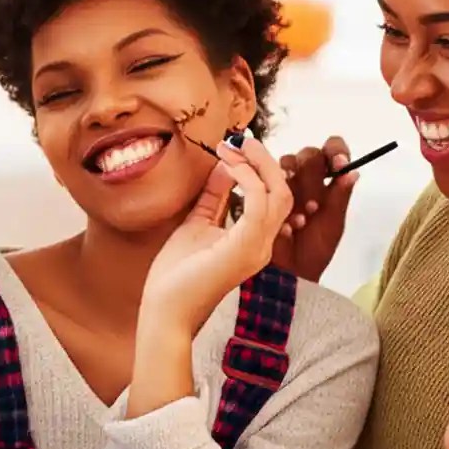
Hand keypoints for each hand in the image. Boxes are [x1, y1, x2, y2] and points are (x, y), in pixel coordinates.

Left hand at [142, 137, 293, 334]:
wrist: (165, 309)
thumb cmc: (177, 274)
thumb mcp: (198, 223)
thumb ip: (214, 197)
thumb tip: (224, 165)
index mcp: (255, 240)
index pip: (275, 197)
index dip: (261, 168)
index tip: (238, 145)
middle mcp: (263, 244)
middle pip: (283, 191)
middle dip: (264, 160)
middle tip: (240, 139)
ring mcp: (257, 247)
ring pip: (278, 193)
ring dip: (257, 163)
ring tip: (233, 146)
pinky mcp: (245, 247)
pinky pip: (259, 202)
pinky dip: (246, 177)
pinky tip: (228, 165)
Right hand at [270, 136, 356, 281]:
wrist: (287, 273)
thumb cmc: (313, 250)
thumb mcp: (333, 224)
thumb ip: (340, 196)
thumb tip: (353, 172)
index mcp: (328, 181)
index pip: (333, 149)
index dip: (335, 150)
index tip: (339, 164)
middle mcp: (306, 178)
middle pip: (310, 155)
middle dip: (313, 178)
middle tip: (313, 206)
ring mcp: (283, 183)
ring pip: (288, 164)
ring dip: (296, 189)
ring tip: (299, 217)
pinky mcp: (262, 190)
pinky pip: (267, 180)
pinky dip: (278, 197)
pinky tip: (284, 220)